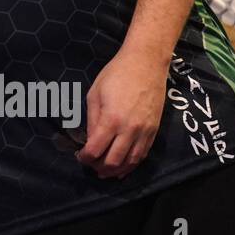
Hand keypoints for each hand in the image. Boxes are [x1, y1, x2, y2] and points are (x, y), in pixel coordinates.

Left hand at [77, 45, 168, 179]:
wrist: (146, 64)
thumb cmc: (116, 75)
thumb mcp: (95, 94)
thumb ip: (92, 121)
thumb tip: (90, 141)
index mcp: (111, 119)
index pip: (95, 150)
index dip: (85, 158)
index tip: (80, 156)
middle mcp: (129, 130)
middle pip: (113, 161)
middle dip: (98, 167)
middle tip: (91, 165)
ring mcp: (144, 132)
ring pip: (130, 162)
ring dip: (115, 170)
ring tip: (104, 171)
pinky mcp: (154, 131)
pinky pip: (142, 155)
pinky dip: (131, 165)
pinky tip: (122, 167)